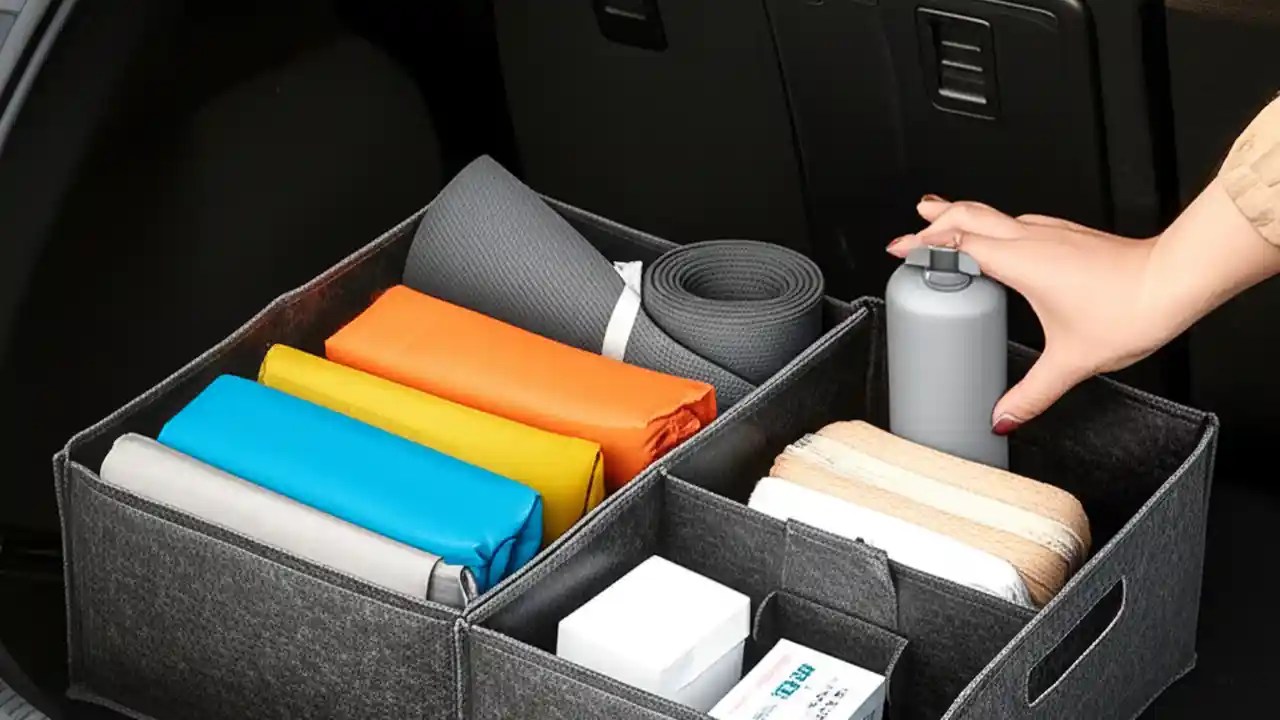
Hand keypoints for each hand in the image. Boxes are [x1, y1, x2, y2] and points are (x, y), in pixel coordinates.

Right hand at [886, 196, 1163, 433]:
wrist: (1177, 280)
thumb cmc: (1132, 306)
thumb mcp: (1072, 360)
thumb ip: (1032, 393)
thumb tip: (1005, 416)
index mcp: (1021, 261)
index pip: (958, 244)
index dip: (924, 244)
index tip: (900, 248)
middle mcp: (1034, 239)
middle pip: (972, 214)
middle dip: (939, 215)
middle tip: (918, 217)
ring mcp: (1055, 234)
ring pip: (998, 215)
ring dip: (969, 219)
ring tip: (953, 226)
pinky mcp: (1072, 237)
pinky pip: (1022, 224)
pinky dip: (999, 229)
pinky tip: (1009, 245)